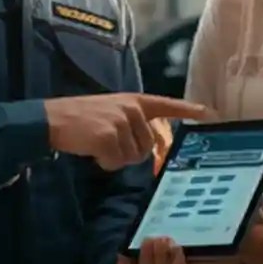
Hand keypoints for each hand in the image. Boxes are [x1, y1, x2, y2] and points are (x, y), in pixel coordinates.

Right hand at [44, 93, 209, 170]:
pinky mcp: (109, 136)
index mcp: (134, 101)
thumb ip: (133, 122)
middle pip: (147, 146)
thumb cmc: (81, 118)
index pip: (167, 104)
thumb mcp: (111, 111)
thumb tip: (149, 148)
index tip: (210, 113)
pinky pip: (115, 162)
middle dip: (128, 152)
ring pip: (132, 157)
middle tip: (107, 141)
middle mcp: (131, 108)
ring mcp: (121, 121)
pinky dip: (103, 162)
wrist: (52, 118)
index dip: (189, 110)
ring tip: (97, 142)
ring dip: (115, 158)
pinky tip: (92, 149)